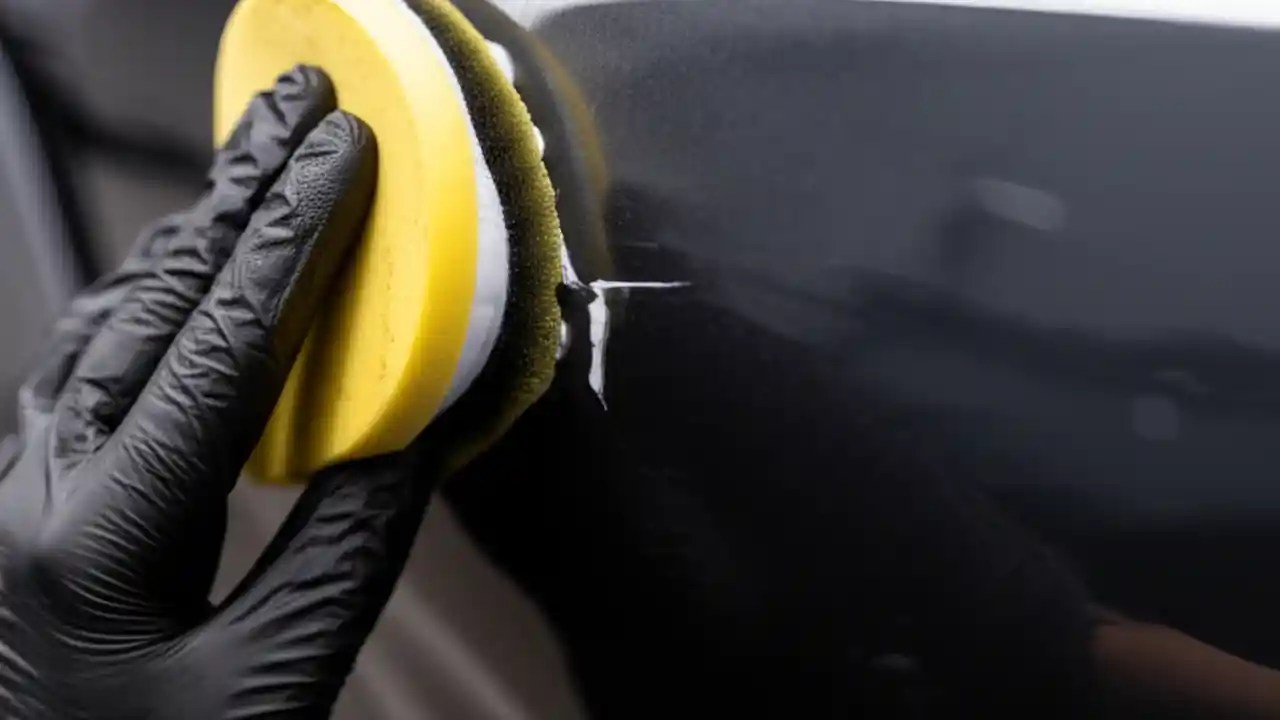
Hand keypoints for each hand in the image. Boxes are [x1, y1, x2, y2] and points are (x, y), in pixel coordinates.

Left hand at [0, 66, 425, 718]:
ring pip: (107, 323)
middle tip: (296, 109)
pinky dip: (151, 301)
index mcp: (95, 537)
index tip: (345, 155)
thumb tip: (418, 437)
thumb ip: (347, 555)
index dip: (294, 241)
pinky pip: (88, 366)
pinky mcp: (31, 502)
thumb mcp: (270, 689)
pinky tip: (183, 280)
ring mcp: (20, 490)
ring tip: (253, 170)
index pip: (218, 348)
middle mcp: (35, 492)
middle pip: (152, 303)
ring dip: (192, 237)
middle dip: (237, 193)